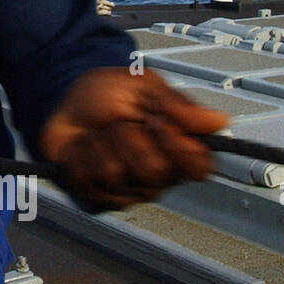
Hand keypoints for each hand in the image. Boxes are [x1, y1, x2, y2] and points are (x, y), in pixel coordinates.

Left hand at [39, 68, 226, 210]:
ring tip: (98, 133)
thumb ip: (177, 105)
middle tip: (119, 123)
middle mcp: (156, 178)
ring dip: (100, 142)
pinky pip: (86, 179)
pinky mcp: (94, 196)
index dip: (179, 147)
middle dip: (130, 137)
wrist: (64, 99)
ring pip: (115, 174)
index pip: (200, 168)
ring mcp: (125, 191)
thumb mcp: (144, 87)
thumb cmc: (107, 95)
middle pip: (154, 170)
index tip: (157, 122)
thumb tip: (219, 121)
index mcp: (177, 152)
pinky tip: (80, 147)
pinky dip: (79, 154)